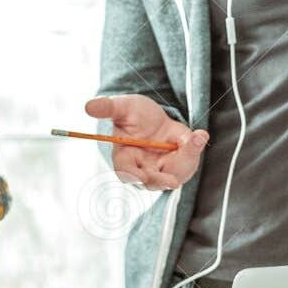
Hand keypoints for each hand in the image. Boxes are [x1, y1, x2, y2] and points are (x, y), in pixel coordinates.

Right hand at [83, 95, 207, 190]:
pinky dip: (195, 149)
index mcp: (125, 158)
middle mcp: (144, 169)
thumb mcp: (123, 107)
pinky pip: (189, 163)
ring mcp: (163, 170)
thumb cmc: (135, 114)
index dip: (133, 177)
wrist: (156, 116)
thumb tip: (88, 106)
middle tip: (173, 179)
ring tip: (194, 138)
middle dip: (163, 179)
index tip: (141, 177)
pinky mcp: (180, 166)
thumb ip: (108, 108)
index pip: (126, 173)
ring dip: (186, 159)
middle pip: (152, 181)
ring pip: (175, 174)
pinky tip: (199, 135)